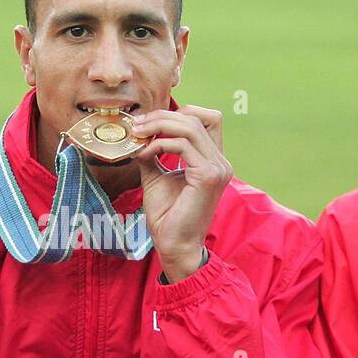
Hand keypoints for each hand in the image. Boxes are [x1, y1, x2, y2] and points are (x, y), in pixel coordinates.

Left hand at [133, 105, 231, 282]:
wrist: (174, 245)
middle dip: (162, 116)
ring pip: (190, 127)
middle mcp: (221, 162)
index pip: (207, 119)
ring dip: (158, 126)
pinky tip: (145, 153)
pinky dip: (160, 144)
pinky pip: (182, 145)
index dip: (179, 113)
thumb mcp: (157, 177)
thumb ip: (153, 154)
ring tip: (138, 134)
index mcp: (213, 160)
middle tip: (137, 125)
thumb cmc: (167, 216)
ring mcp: (218, 168)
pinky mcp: (208, 176)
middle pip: (196, 118)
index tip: (149, 122)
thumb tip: (139, 135)